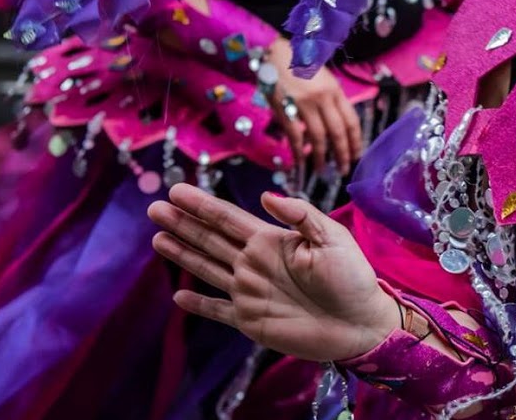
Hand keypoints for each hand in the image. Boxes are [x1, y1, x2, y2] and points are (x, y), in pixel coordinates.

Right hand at [149, 183, 399, 361]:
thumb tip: (265, 196)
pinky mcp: (251, 320)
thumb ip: (300, 215)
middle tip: (155, 208)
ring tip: (158, 238)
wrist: (360, 323)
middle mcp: (256, 262)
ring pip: (208, 268)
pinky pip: (218, 311)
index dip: (202, 205)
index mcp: (273, 240)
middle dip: (183, 223)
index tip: (177, 191)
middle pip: (210, 239)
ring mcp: (250, 291)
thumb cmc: (352, 277)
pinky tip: (178, 295)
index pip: (229, 218)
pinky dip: (198, 304)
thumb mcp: (332, 237)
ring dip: (183, 254)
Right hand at [267, 46, 363, 173]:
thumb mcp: (323, 79)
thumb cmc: (300, 65)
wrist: (274, 53)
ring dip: (321, 157)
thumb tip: (337, 125)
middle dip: (342, 154)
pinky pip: (295, 135)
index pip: (351, 120)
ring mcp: (304, 104)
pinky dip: (298, 151)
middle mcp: (323, 98)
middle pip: (338, 132)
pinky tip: (300, 161)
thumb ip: (331, 100)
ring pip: (319, 137)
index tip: (357, 155)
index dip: (356, 141)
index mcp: (335, 90)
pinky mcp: (286, 109)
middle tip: (343, 170)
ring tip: (322, 170)